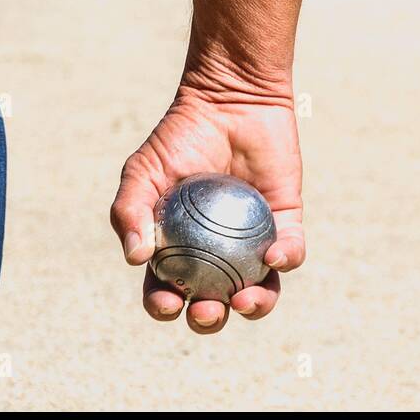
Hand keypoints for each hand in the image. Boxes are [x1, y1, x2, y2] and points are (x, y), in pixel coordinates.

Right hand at [110, 76, 304, 333]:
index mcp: (177, 248)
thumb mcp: (142, 171)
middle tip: (207, 309)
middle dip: (208, 319)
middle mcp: (215, 252)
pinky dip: (285, 259)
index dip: (165, 306)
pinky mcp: (286, 222)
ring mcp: (252, 240)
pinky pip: (290, 251)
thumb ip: (130, 212)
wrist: (231, 99)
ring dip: (254, 307)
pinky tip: (274, 257)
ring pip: (258, 288)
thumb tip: (136, 259)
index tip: (169, 301)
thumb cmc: (181, 135)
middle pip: (213, 301)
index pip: (167, 290)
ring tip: (244, 302)